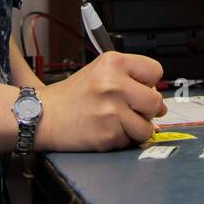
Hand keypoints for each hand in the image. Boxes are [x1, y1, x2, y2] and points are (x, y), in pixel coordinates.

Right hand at [33, 52, 167, 151]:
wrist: (43, 116)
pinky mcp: (108, 134)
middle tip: (128, 109)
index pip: (155, 71)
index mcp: (113, 62)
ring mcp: (112, 110)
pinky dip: (122, 139)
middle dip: (146, 109)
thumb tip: (161, 103)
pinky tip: (106, 130)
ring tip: (116, 121)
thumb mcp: (100, 72)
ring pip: (148, 126)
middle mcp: (114, 84)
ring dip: (136, 128)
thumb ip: (131, 80)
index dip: (149, 83)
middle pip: (156, 101)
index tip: (139, 88)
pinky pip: (131, 140)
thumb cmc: (72, 96)